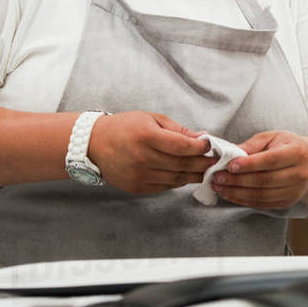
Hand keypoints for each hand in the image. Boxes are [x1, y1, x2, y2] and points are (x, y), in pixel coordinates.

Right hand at [86, 111, 210, 194]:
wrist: (94, 144)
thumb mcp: (151, 119)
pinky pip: (165, 187)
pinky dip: (178, 181)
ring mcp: (139, 175)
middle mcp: (142, 158)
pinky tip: (185, 174)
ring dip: (194, 174)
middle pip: (182, 164)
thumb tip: (201, 137)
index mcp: (147, 136)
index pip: (182, 146)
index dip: (200, 148)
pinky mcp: (137, 187)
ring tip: (204, 169)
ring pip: (176, 178)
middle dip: (202, 163)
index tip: (209, 145)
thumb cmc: (124, 127)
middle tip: (213, 160)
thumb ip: (177, 130)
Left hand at [210, 130, 307, 209]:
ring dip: (236, 193)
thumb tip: (229, 153)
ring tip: (219, 186)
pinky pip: (262, 204)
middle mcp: (299, 173)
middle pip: (265, 180)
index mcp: (297, 152)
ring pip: (261, 195)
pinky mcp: (287, 202)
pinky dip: (243, 201)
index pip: (271, 160)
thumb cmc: (287, 147)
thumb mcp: (273, 137)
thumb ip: (252, 145)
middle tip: (217, 177)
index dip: (249, 164)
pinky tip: (230, 194)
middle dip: (237, 180)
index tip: (230, 165)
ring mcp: (294, 191)